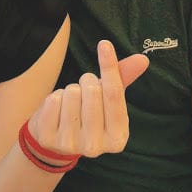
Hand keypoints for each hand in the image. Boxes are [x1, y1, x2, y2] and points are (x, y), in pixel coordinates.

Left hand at [26, 41, 148, 158]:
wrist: (58, 141)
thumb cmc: (88, 114)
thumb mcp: (107, 100)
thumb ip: (123, 79)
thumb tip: (142, 59)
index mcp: (118, 137)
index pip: (115, 94)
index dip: (110, 67)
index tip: (105, 45)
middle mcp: (96, 147)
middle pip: (93, 91)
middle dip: (86, 82)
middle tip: (84, 91)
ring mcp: (71, 145)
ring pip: (71, 94)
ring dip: (69, 91)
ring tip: (71, 104)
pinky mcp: (49, 139)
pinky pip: (52, 101)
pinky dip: (54, 98)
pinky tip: (57, 112)